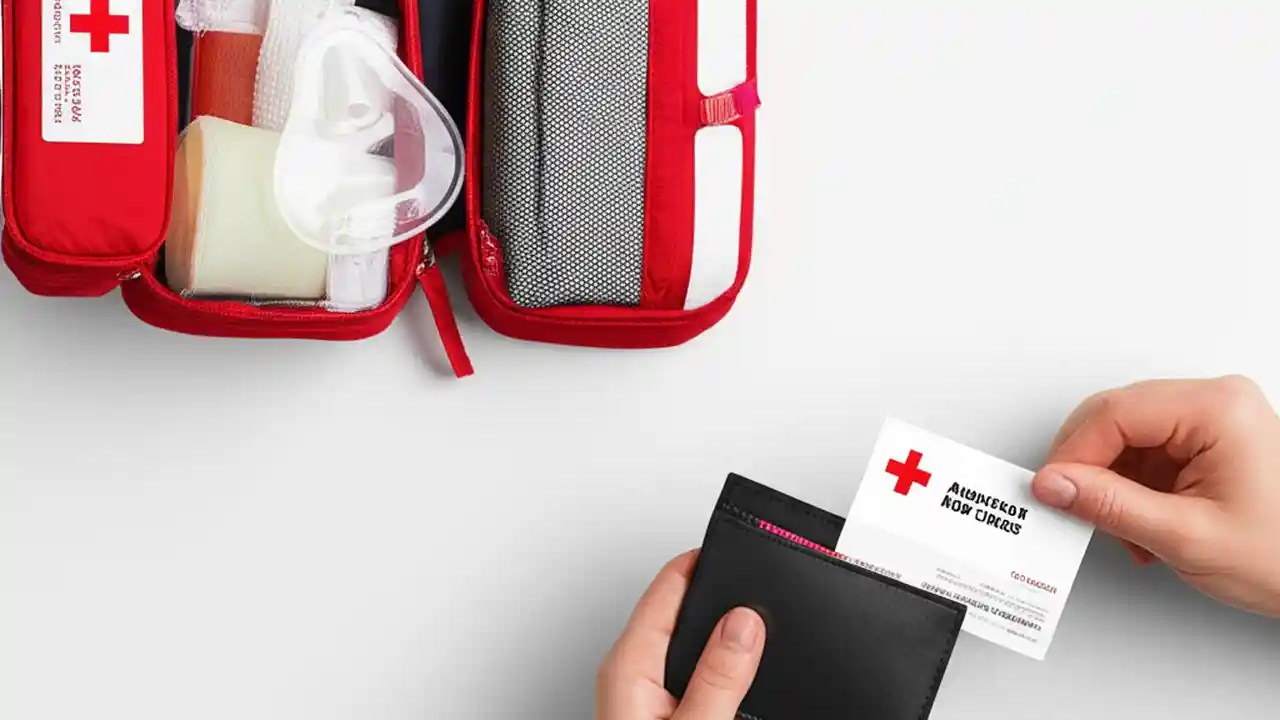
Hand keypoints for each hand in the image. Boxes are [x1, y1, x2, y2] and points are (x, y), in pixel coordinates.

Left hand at [596, 551, 765, 719]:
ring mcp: (640, 693)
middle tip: (759, 585)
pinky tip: (740, 675)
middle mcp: (628, 674)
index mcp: (629, 665)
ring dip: (720, 633)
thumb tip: (744, 623)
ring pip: (685, 642)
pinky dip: (716, 664)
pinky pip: (689, 671)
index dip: (704, 561)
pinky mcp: (655, 711)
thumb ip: (718, 676)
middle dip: (718, 596)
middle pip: (676, 610)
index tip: (739, 551)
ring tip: (759, 627)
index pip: (667, 586)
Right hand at [1031, 376, 1279, 616]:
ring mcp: (1214, 419)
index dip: (1073, 453)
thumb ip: (1111, 505)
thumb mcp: (1186, 536)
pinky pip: (1147, 450)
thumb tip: (1055, 484)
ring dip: (1111, 483)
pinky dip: (1132, 487)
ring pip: (1126, 436)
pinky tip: (1142, 522)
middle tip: (1070, 504)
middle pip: (1116, 417)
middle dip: (1089, 467)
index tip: (1051, 488)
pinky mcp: (1209, 439)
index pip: (1115, 413)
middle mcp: (1216, 403)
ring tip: (1125, 529)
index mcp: (1217, 410)